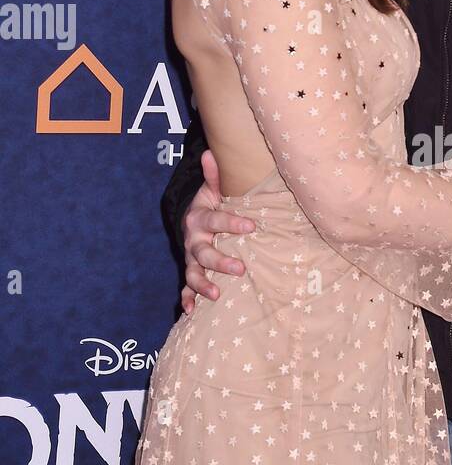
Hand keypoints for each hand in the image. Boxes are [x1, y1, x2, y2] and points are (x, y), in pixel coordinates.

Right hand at [180, 149, 255, 313]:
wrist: (194, 218)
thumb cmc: (213, 204)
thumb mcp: (214, 190)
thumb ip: (215, 176)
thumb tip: (211, 153)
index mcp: (200, 217)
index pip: (216, 220)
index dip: (232, 222)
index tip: (252, 226)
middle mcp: (193, 239)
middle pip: (203, 252)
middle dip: (220, 261)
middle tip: (240, 269)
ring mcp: (190, 257)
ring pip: (193, 272)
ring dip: (202, 284)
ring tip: (216, 294)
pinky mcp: (191, 271)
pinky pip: (186, 288)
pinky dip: (187, 300)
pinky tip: (191, 312)